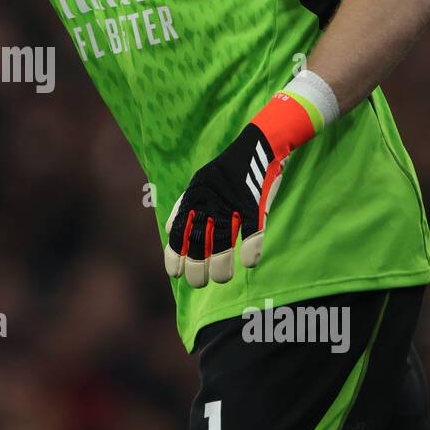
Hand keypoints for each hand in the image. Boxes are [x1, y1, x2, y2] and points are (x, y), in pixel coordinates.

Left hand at [164, 123, 285, 288]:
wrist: (258, 146)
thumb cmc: (227, 171)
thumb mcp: (199, 185)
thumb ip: (184, 206)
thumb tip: (170, 229)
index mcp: (194, 198)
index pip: (179, 232)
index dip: (175, 255)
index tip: (175, 273)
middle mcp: (210, 202)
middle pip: (199, 241)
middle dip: (196, 267)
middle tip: (198, 282)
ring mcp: (232, 203)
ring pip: (224, 242)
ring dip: (220, 265)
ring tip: (221, 279)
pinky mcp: (255, 203)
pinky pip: (253, 230)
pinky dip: (252, 248)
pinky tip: (249, 263)